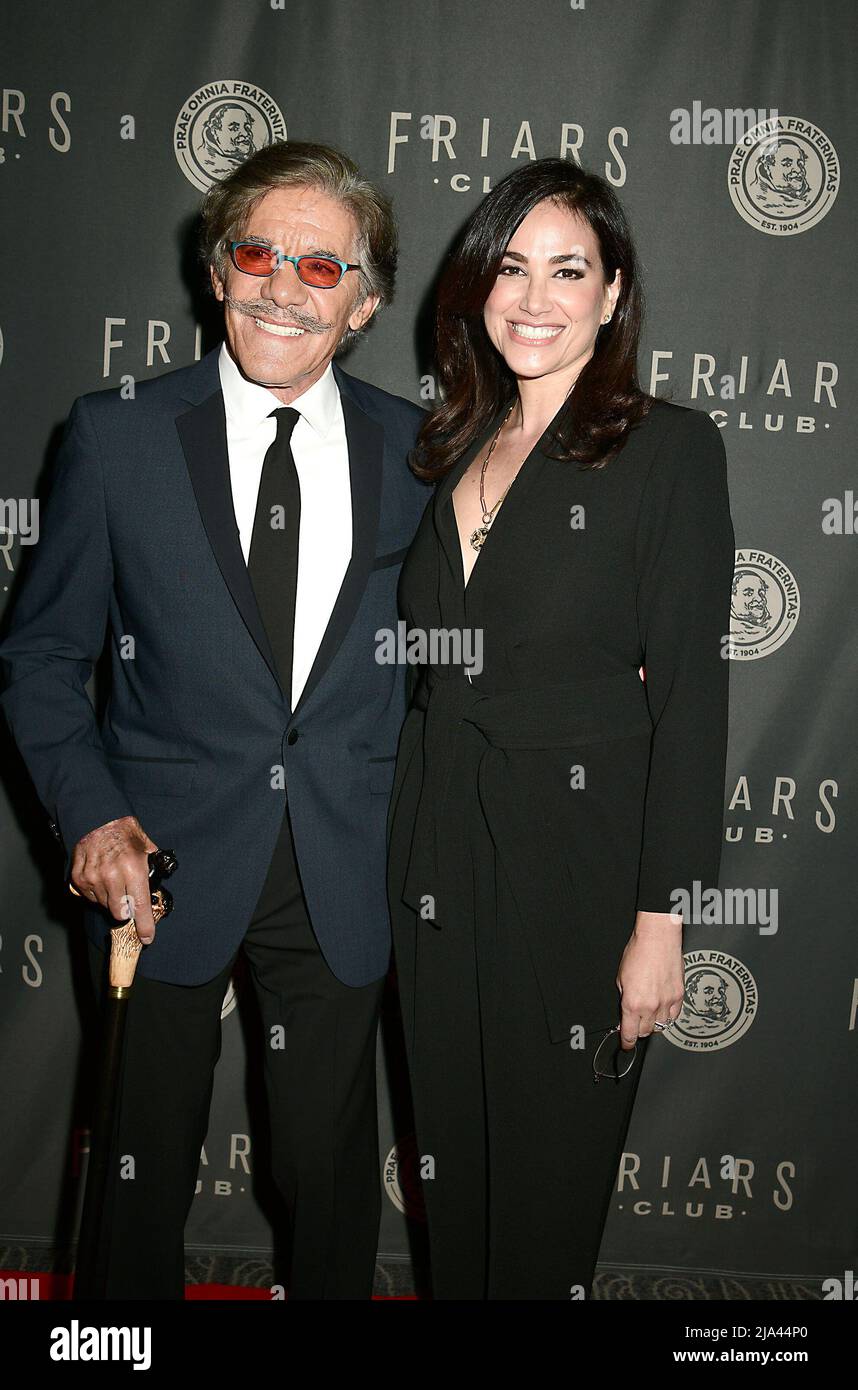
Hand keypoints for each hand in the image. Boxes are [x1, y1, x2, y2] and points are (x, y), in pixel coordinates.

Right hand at [70, 815, 159, 944]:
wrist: (98, 818)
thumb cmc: (124, 832)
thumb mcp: (147, 847)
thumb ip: (153, 868)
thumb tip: (157, 887)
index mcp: (133, 869)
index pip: (140, 907)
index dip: (145, 926)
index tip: (147, 937)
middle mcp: (112, 876)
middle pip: (119, 912)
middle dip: (126, 909)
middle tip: (128, 896)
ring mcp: (93, 878)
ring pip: (104, 905)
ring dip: (111, 899)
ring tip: (114, 880)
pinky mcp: (79, 878)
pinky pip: (90, 898)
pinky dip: (97, 893)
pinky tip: (101, 878)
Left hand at [615, 910, 684, 1048]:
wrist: (658, 939)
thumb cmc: (638, 952)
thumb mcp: (621, 977)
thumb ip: (624, 997)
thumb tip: (626, 1011)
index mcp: (633, 1003)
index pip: (630, 1033)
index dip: (627, 1042)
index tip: (626, 1044)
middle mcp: (651, 1006)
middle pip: (646, 1032)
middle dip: (639, 1031)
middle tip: (636, 1023)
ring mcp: (667, 1002)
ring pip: (661, 1026)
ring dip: (654, 1024)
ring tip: (649, 1014)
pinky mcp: (680, 996)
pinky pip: (675, 1016)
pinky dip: (668, 1016)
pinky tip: (663, 1009)